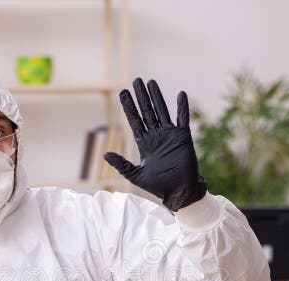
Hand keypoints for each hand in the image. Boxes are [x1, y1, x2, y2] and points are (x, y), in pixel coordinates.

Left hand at [104, 78, 206, 210]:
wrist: (178, 192)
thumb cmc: (157, 186)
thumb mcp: (135, 175)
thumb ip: (121, 164)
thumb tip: (105, 154)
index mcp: (144, 143)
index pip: (135, 120)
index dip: (129, 107)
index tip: (122, 93)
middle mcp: (156, 136)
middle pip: (147, 111)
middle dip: (141, 96)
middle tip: (136, 80)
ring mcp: (170, 135)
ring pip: (162, 111)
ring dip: (157, 97)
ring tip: (151, 82)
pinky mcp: (183, 137)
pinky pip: (183, 119)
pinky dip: (182, 107)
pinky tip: (180, 94)